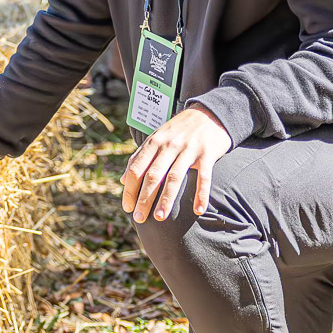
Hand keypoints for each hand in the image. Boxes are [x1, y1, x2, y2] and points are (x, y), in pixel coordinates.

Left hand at [121, 105, 231, 222]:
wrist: (210, 113)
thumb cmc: (180, 129)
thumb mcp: (157, 138)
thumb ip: (140, 157)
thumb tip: (122, 180)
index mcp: (154, 142)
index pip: (136, 169)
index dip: (130, 189)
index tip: (127, 208)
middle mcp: (170, 145)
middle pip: (153, 175)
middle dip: (144, 198)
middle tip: (140, 219)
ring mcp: (189, 149)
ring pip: (175, 177)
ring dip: (166, 199)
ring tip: (160, 217)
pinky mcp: (208, 153)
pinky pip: (204, 177)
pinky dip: (201, 194)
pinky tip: (198, 211)